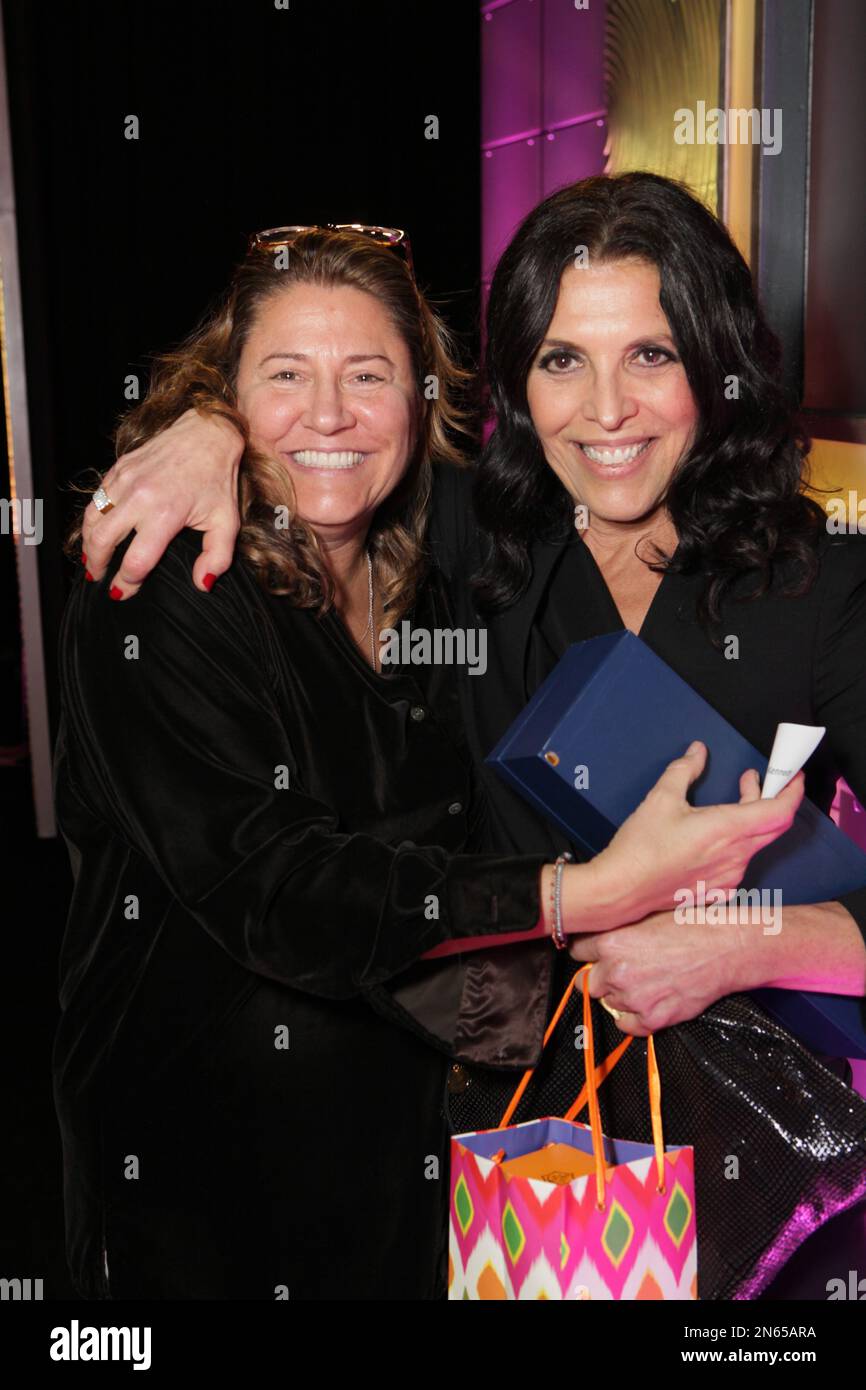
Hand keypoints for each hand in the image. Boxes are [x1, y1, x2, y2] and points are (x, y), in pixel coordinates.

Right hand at [82, 408, 243, 597]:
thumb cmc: (217, 480)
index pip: (136, 561)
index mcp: (166, 514)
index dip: (127, 582)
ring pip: (92, 519)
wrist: (207, 435)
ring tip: (91, 559)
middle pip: (102, 541)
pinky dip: (91, 520)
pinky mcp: (118, 469)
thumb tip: (202, 584)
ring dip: (87, 544)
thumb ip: (217, 558)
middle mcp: (140, 497)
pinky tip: (96, 532)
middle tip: (99, 579)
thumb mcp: (227, 522)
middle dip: (96, 565)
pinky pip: (95, 499)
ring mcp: (125, 480)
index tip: (124, 592)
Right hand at [561, 742, 803, 933]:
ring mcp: (729, 876)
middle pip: (773, 826)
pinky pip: (739, 863)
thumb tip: (698, 752)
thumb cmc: (640, 847)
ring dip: (749, 821)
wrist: (622, 890)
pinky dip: (736, 845)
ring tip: (729, 807)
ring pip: (754, 844)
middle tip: (752, 781)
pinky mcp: (718, 890)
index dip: (792, 791)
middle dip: (768, 798)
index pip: (779, 811)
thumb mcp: (661, 798)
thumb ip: (685, 770)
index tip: (791, 776)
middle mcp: (735, 856)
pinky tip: (714, 839)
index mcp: (727, 829)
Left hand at [568, 908, 748, 1034]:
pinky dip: (633, 1018)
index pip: (577, 951)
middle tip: (620, 968)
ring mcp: (634, 998)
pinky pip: (626, 1025)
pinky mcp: (653, 1018)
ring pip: (608, 1002)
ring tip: (643, 981)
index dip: (587, 951)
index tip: (593, 952)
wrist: (726, 949)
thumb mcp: (647, 915)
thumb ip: (618, 927)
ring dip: (619, 995)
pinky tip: (646, 1002)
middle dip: (601, 975)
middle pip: (588, 981)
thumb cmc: (691, 927)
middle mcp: (617, 972)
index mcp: (612, 942)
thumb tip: (599, 931)